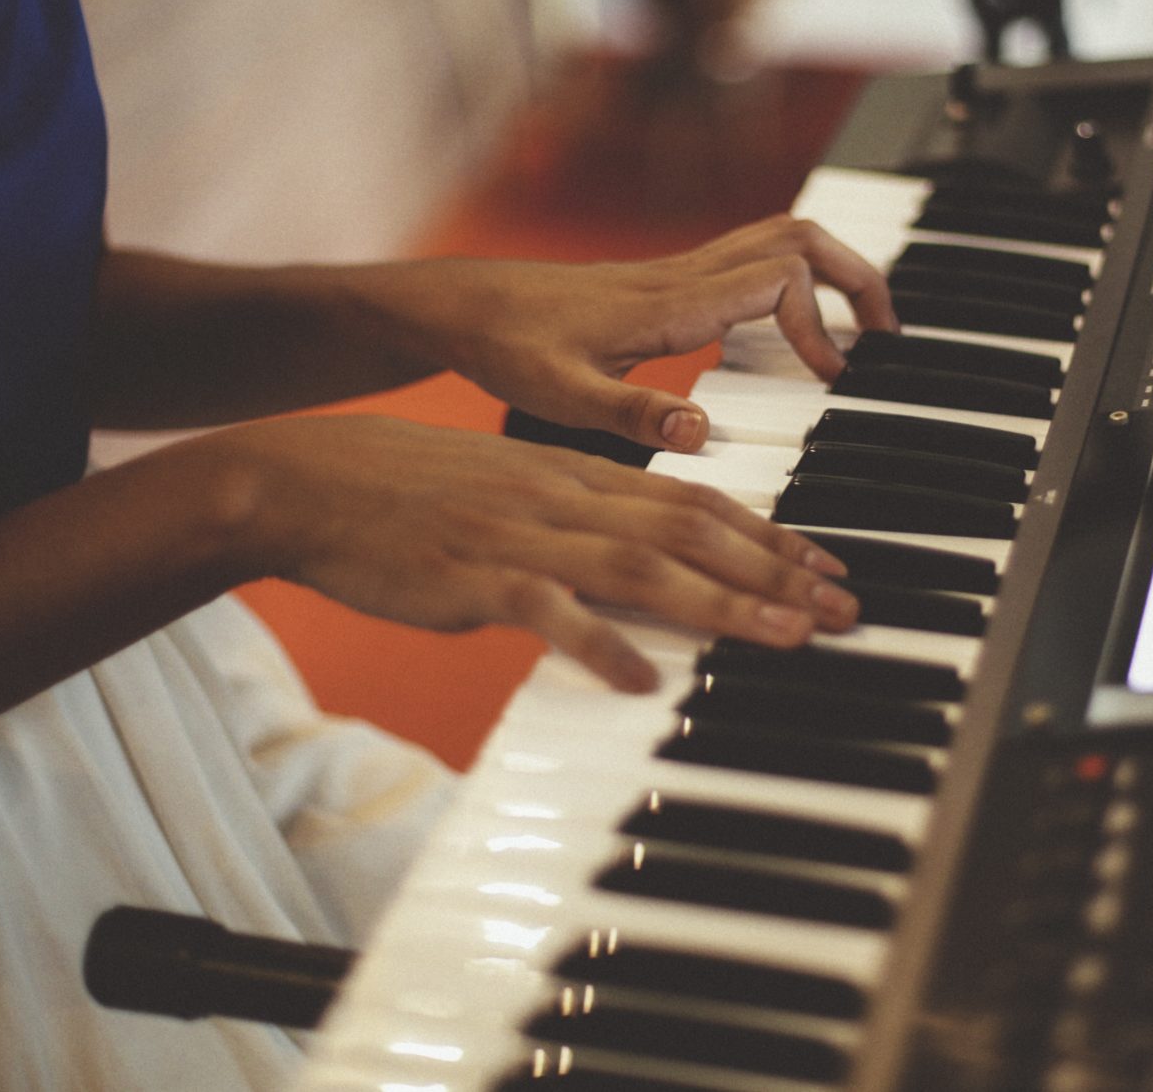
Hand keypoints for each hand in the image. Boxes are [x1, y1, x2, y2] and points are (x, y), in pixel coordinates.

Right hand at [218, 415, 859, 690]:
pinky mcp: (471, 577)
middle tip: (840, 609)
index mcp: (577, 473)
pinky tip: (640, 678)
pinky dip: (597, 642)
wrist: (312, 483)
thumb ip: (582, 520)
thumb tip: (645, 566)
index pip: (696, 502)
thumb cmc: (413, 495)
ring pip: (640, 566)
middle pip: (690, 532)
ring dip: (721, 603)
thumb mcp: (513, 491)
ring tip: (784, 636)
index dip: (771, 534)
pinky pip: (547, 611)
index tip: (828, 567)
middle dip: (775, 571)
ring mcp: (519, 535)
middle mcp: (563, 496)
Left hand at [348, 215, 897, 451]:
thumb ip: (628, 416)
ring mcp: (679, 274)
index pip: (780, 279)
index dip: (818, 326)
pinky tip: (794, 337)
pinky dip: (796, 284)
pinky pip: (753, 261)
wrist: (464, 308)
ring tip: (862, 332)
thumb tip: (701, 433)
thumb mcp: (556, 396)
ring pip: (781, 239)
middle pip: (799, 238)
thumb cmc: (505, 348)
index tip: (830, 381)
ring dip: (834, 273)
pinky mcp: (669, 283)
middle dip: (858, 278)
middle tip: (886, 337)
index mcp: (671, 302)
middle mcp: (684, 277)